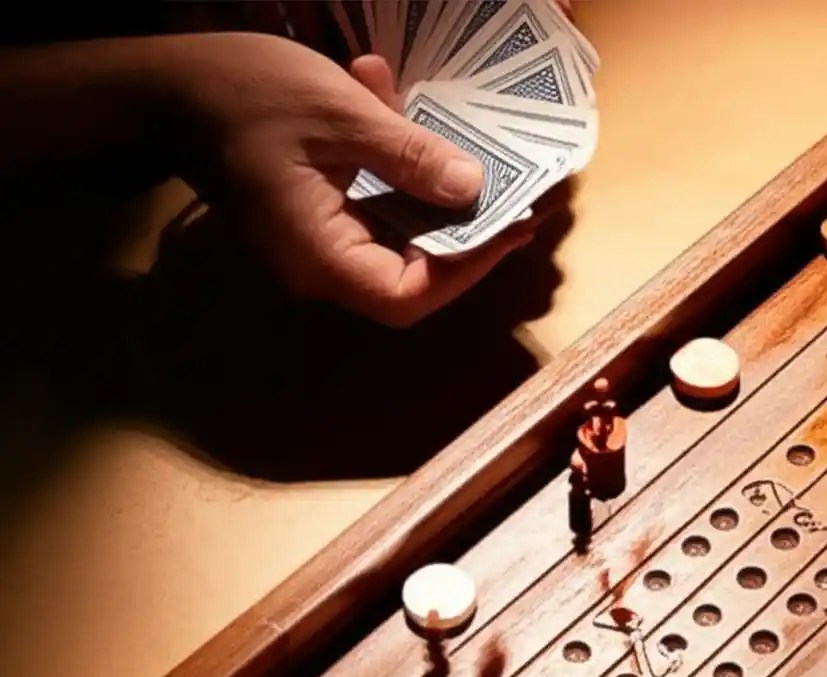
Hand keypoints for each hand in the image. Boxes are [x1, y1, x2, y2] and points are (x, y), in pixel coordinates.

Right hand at [173, 33, 538, 326]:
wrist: (166, 87)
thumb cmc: (243, 96)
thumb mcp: (340, 115)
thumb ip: (410, 158)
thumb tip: (475, 191)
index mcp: (318, 255)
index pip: (407, 296)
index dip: (466, 270)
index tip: (509, 227)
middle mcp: (316, 266)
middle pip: (411, 277)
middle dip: (465, 236)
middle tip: (516, 201)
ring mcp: (313, 245)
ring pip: (398, 240)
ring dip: (433, 193)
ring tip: (468, 147)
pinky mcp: (314, 218)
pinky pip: (373, 210)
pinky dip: (398, 172)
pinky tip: (395, 110)